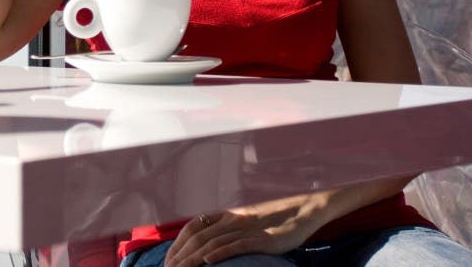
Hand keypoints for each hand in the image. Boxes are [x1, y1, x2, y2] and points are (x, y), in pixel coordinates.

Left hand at [165, 195, 325, 265]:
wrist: (304, 210)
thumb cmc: (276, 220)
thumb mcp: (247, 222)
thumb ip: (229, 229)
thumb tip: (210, 245)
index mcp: (227, 215)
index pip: (193, 226)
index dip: (178, 242)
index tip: (168, 258)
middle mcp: (232, 219)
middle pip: (198, 237)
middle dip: (180, 254)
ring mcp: (246, 227)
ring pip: (212, 242)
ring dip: (193, 258)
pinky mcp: (261, 238)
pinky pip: (237, 246)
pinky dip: (220, 253)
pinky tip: (208, 261)